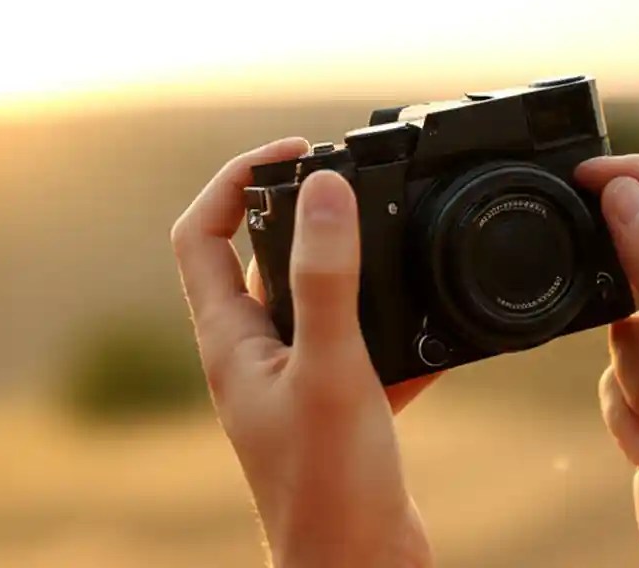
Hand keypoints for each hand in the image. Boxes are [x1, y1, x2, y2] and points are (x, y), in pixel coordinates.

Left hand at [171, 138, 437, 567]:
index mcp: (230, 341)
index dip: (234, 179)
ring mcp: (294, 381)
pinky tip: (437, 330)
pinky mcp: (337, 407)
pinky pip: (362, 346)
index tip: (294, 152)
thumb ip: (328, 280)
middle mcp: (253, 356)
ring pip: (316, 301)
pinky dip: (395, 329)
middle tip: (356, 186)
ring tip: (401, 241)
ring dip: (352, 268)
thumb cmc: (330, 487)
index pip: (201, 235)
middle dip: (304, 213)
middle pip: (258, 258)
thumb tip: (324, 189)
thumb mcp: (332, 368)